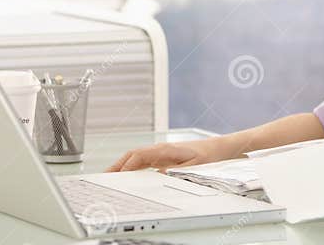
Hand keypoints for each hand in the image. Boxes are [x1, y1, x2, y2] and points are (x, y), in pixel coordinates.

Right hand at [106, 137, 231, 172]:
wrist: (218, 148)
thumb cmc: (208, 154)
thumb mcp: (195, 165)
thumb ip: (177, 171)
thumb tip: (160, 175)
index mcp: (166, 149)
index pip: (140, 156)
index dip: (127, 166)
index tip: (118, 175)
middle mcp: (161, 149)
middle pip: (133, 155)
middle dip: (118, 165)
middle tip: (104, 176)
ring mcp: (161, 152)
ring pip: (136, 157)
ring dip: (123, 165)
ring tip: (110, 177)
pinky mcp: (164, 156)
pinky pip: (144, 161)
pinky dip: (133, 167)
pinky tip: (127, 175)